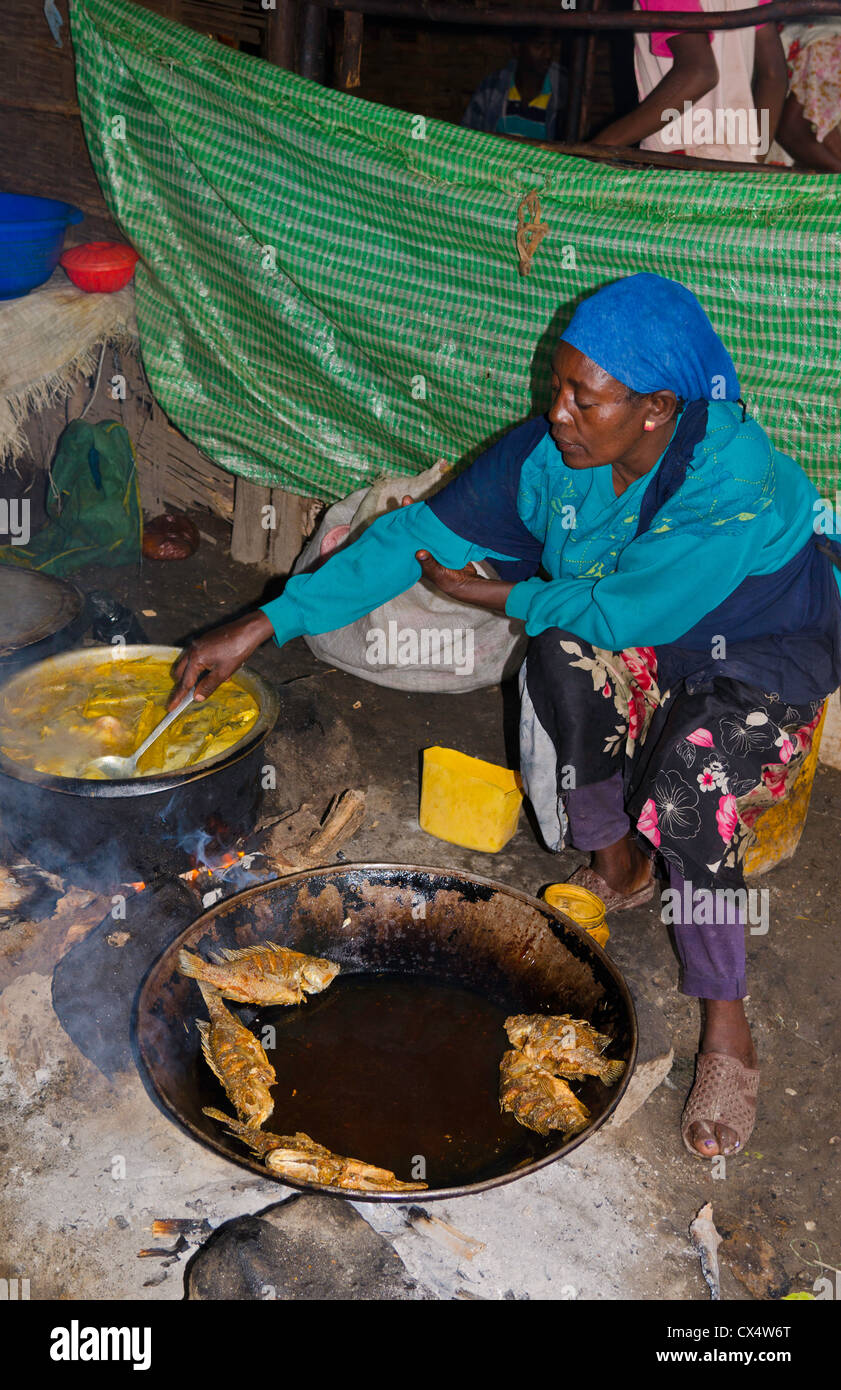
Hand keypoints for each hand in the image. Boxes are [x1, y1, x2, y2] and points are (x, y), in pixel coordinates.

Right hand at [168, 611, 273, 707]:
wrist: (248, 630)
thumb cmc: (237, 650)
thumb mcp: (223, 672)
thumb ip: (208, 686)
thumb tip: (196, 697)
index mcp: (195, 658)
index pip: (184, 683)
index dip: (178, 697)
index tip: (170, 708)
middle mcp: (192, 649)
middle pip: (181, 672)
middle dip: (185, 684)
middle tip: (192, 695)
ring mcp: (198, 643)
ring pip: (189, 664)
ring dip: (196, 675)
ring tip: (216, 678)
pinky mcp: (205, 640)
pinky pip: (198, 657)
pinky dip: (204, 666)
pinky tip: (220, 669)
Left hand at [399, 494, 512, 612]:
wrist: (465, 582)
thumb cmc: (447, 579)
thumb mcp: (438, 573)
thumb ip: (429, 563)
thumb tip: (419, 553)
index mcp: (417, 554)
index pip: (407, 535)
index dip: (403, 523)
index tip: (400, 510)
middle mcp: (423, 547)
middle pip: (415, 527)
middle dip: (412, 514)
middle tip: (407, 500)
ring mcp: (434, 543)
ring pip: (427, 526)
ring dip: (426, 515)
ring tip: (421, 500)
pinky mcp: (445, 542)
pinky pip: (439, 529)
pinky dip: (438, 521)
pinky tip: (439, 510)